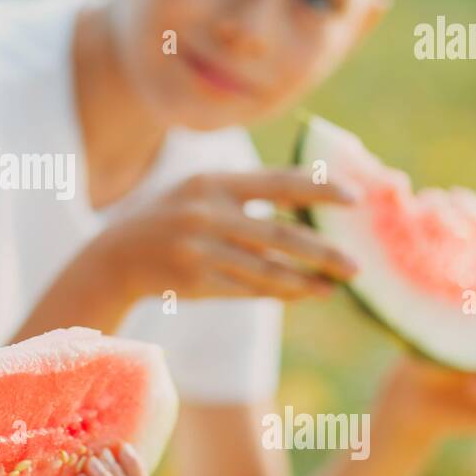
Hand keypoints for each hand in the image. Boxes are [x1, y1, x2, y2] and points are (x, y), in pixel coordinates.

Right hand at [91, 169, 359, 303]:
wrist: (116, 256)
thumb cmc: (172, 218)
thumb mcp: (202, 191)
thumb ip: (246, 191)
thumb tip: (309, 190)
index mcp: (214, 182)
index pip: (277, 183)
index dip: (319, 190)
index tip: (355, 199)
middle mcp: (207, 214)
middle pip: (279, 233)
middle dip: (323, 251)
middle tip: (359, 263)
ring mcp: (199, 250)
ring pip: (267, 268)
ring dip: (307, 279)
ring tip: (338, 285)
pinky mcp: (195, 281)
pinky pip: (248, 289)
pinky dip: (282, 292)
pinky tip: (307, 293)